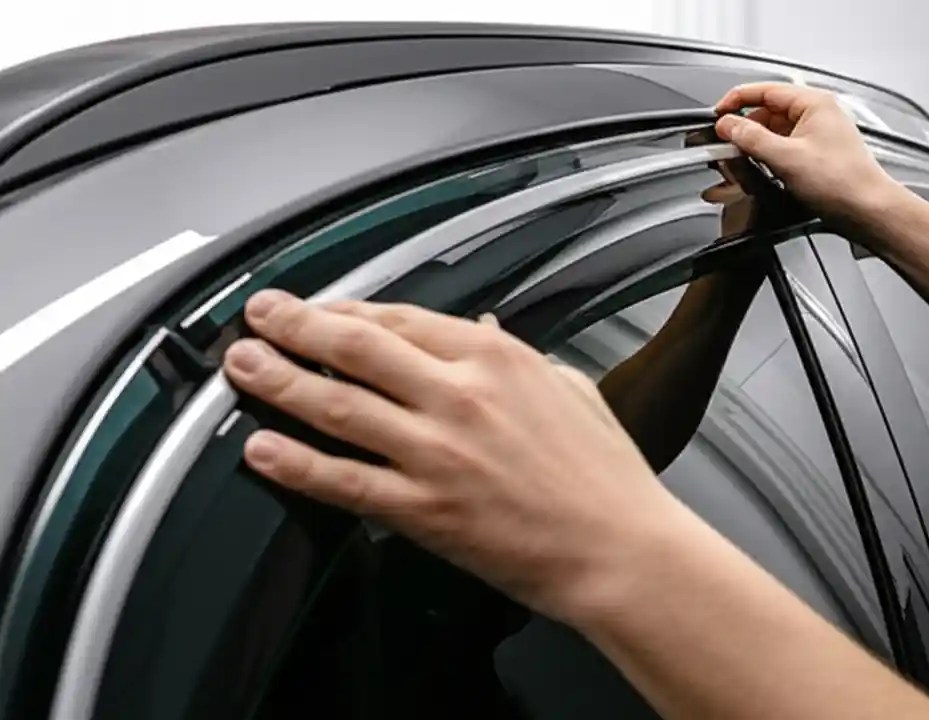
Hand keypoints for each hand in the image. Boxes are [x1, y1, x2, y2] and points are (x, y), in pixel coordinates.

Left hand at [221, 290, 697, 622]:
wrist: (620, 549)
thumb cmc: (605, 476)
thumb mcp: (570, 388)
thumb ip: (517, 356)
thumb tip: (482, 331)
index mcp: (496, 358)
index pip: (398, 317)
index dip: (344, 307)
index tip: (317, 306)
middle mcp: (459, 395)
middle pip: (354, 346)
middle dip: (295, 325)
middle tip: (259, 316)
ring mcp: (436, 452)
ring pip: (336, 405)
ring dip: (279, 381)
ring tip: (243, 366)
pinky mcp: (424, 509)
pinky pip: (343, 480)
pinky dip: (295, 463)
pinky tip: (262, 449)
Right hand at [713, 83, 903, 236]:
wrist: (868, 210)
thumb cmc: (843, 182)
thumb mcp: (786, 157)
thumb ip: (751, 138)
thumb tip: (728, 125)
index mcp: (814, 103)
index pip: (765, 90)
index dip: (737, 100)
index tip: (718, 114)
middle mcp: (818, 115)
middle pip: (768, 111)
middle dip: (746, 127)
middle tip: (727, 143)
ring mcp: (818, 136)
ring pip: (775, 132)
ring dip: (756, 145)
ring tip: (742, 161)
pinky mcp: (817, 156)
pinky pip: (785, 149)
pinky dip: (769, 157)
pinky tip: (761, 171)